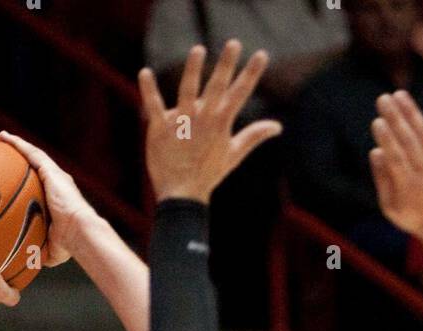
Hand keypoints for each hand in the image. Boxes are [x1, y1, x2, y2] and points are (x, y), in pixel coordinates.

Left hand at [0, 132, 89, 266]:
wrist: (80, 233)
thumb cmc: (68, 245)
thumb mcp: (49, 249)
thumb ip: (37, 251)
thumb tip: (26, 261)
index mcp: (57, 200)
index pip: (40, 186)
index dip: (28, 180)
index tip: (15, 177)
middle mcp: (57, 184)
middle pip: (36, 166)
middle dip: (22, 157)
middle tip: (6, 152)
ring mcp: (56, 176)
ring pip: (34, 155)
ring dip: (18, 145)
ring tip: (2, 137)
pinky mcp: (53, 172)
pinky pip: (32, 153)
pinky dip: (19, 145)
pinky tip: (5, 137)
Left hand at [138, 41, 281, 203]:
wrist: (182, 195)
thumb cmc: (208, 174)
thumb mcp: (234, 154)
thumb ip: (254, 136)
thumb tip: (278, 126)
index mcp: (221, 123)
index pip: (239, 94)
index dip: (251, 74)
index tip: (261, 54)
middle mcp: (203, 119)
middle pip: (216, 87)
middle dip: (225, 66)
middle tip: (233, 43)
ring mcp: (181, 122)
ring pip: (188, 91)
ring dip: (193, 71)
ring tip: (199, 50)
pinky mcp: (160, 128)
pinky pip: (153, 106)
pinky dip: (148, 90)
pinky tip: (144, 73)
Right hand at [369, 90, 422, 250]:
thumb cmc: (413, 217)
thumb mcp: (391, 208)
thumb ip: (383, 181)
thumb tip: (376, 151)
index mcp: (407, 186)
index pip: (395, 157)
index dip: (386, 139)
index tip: (377, 121)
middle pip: (408, 140)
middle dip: (395, 118)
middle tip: (383, 98)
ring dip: (411, 112)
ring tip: (399, 94)